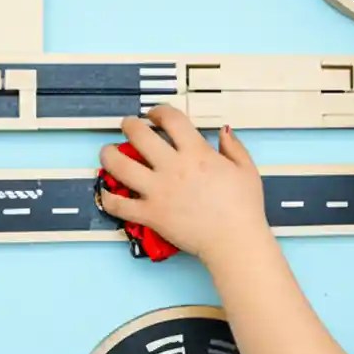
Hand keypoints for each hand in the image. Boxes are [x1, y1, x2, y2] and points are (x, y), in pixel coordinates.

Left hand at [98, 106, 270, 264]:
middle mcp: (172, 169)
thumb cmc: (243, 209)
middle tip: (128, 126)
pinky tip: (107, 192)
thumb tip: (223, 132)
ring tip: (108, 152)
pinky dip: (108, 198)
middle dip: (129, 125)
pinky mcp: (150, 215)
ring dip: (109, 155)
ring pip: (120, 166)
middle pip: (139, 135)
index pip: (170, 119)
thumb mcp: (246, 169)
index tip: (155, 114)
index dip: (159, 111)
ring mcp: (158, 192)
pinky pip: (118, 205)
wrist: (234, 241)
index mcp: (196, 154)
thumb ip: (233, 147)